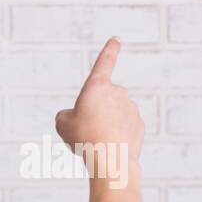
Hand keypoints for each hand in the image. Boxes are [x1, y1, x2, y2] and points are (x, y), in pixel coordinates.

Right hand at [55, 38, 144, 176]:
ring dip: (106, 124)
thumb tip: (74, 118)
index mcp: (97, 86)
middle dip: (95, 112)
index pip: (104, 62)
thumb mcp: (62, 124)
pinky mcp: (139, 124)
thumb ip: (66, 115)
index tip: (117, 40)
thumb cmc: (84, 139)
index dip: (109, 50)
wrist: (110, 161)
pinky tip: (112, 147)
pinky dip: (118, 135)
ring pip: (114, 114)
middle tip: (86, 130)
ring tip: (98, 141)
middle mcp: (117, 92)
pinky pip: (124, 127)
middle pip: (102, 100)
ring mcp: (131, 108)